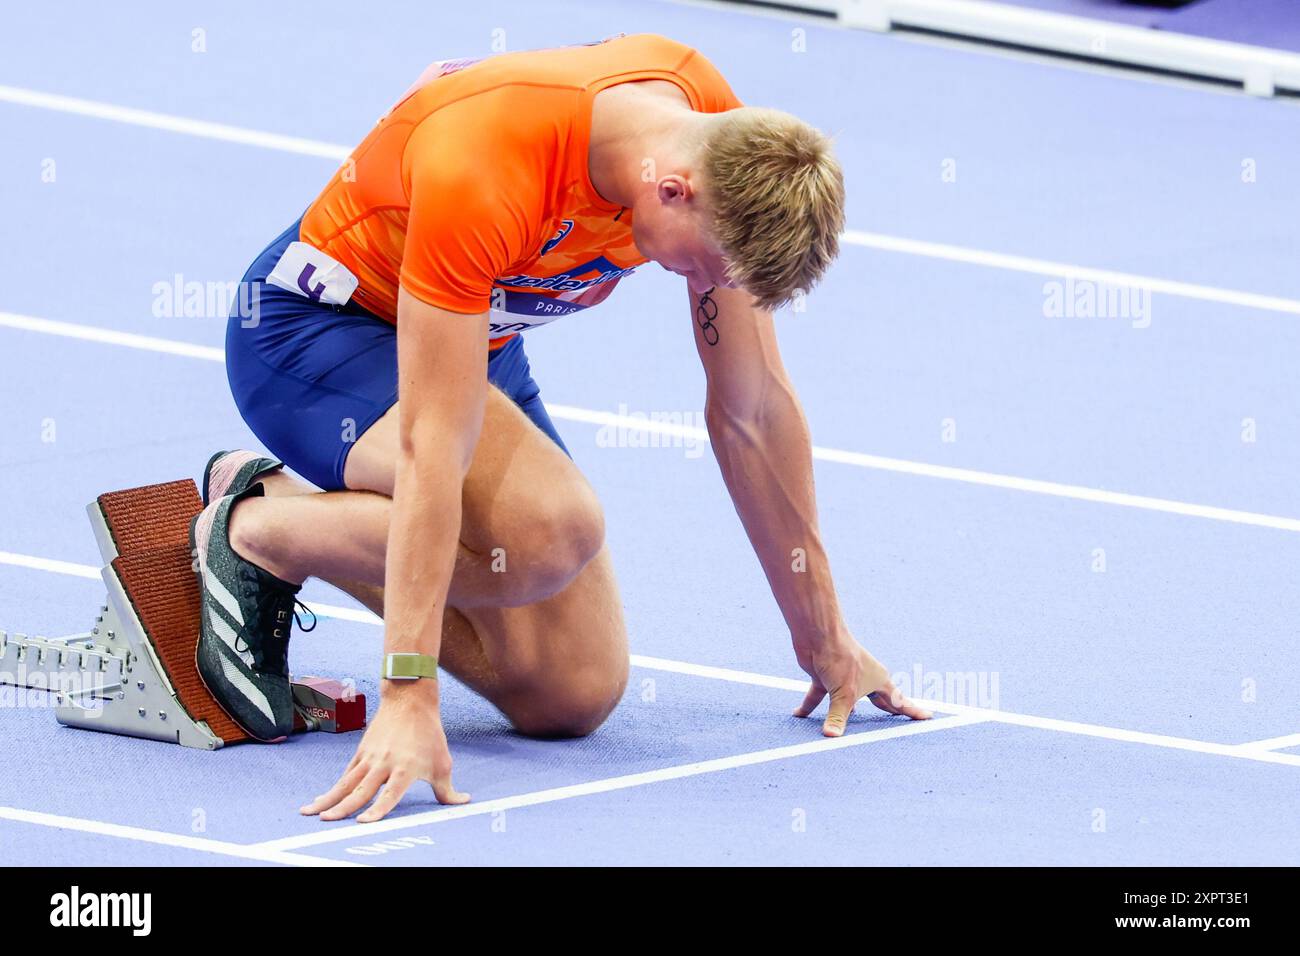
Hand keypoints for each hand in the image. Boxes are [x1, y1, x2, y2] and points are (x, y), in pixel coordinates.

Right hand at [300, 682, 468, 822]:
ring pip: (345, 782)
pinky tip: (322, 800)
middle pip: (360, 790)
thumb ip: (447, 789)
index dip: (377, 810)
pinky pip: (346, 774)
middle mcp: (384, 764)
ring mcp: (370, 757)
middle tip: (325, 821)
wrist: (410, 700)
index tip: (363, 822)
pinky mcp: (362, 751)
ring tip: (308, 812)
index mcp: (405, 769)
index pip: (389, 795)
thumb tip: (462, 802)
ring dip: (327, 798)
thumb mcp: (443, 762)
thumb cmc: (429, 734)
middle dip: (342, 808)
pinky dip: (334, 787)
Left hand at [793, 636, 930, 735]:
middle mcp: (863, 680)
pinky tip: (799, 715)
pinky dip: (809, 706)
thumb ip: (838, 718)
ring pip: (847, 702)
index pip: (899, 702)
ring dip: (847, 714)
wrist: (818, 635)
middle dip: (886, 712)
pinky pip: (817, 697)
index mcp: (878, 680)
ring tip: (852, 729)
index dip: (913, 711)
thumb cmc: (840, 660)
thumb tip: (831, 737)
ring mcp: (843, 679)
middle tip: (896, 724)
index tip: (928, 717)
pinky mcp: (824, 678)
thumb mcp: (843, 695)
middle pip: (877, 701)